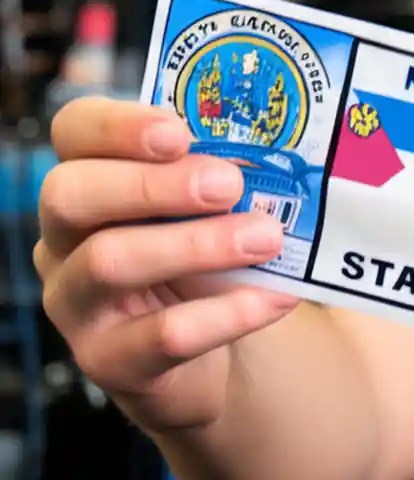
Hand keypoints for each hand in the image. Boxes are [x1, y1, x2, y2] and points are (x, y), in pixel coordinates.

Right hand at [34, 98, 298, 432]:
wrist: (219, 353)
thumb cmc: (210, 258)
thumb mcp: (212, 212)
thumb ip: (226, 179)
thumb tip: (277, 157)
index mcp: (89, 179)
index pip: (72, 132)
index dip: (116, 126)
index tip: (179, 133)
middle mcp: (63, 238)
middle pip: (71, 194)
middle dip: (153, 184)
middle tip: (229, 185)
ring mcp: (76, 303)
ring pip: (110, 261)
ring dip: (197, 245)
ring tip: (267, 238)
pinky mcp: (109, 360)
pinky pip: (162, 335)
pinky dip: (227, 313)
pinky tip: (277, 298)